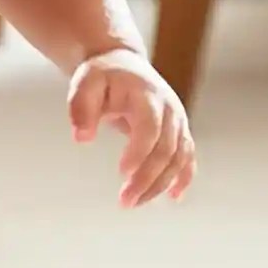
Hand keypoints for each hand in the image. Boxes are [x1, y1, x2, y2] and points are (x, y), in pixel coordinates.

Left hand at [67, 49, 196, 206]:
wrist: (122, 65)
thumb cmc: (102, 76)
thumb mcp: (85, 84)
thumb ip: (81, 108)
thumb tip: (81, 138)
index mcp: (147, 95)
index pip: (150, 127)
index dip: (139, 151)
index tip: (121, 172)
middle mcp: (169, 109)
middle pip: (166, 149)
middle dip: (147, 178)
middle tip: (125, 201)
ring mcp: (178, 121)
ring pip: (178, 159)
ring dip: (160, 184)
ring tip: (134, 202)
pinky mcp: (179, 131)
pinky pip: (187, 158)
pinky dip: (183, 178)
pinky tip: (174, 197)